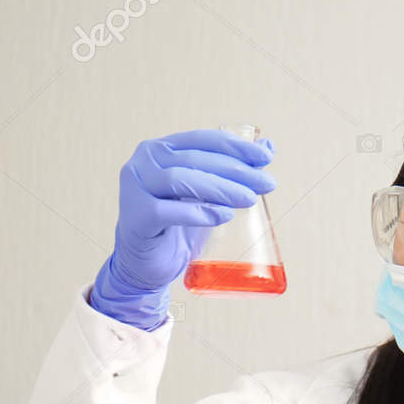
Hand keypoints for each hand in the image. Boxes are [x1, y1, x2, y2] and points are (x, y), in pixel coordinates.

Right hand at [91, 129, 276, 328]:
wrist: (148, 264)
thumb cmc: (178, 226)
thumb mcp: (208, 196)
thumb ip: (232, 171)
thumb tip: (268, 148)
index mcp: (161, 149)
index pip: (201, 139)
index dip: (235, 147)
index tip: (266, 158)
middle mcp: (144, 162)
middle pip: (194, 159)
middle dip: (235, 170)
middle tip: (267, 184)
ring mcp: (135, 188)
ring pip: (179, 179)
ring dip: (219, 188)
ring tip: (249, 200)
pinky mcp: (135, 217)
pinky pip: (165, 211)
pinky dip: (196, 212)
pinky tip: (222, 216)